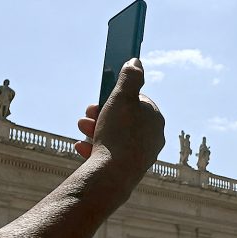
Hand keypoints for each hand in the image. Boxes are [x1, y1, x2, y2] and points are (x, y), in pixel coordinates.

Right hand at [72, 58, 163, 179]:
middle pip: (124, 119)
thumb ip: (130, 77)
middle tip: (87, 114)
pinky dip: (94, 148)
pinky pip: (110, 154)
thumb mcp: (122, 97)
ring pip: (115, 136)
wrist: (113, 176)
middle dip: (101, 114)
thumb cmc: (119, 134)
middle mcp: (152, 138)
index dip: (116, 98)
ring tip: (81, 129)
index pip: (137, 101)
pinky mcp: (128, 170)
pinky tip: (82, 147)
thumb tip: (136, 61)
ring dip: (95, 129)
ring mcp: (141, 155)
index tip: (99, 100)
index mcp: (155, 119)